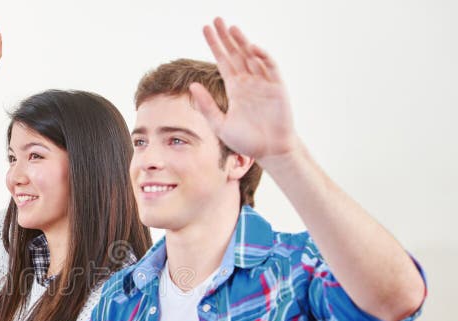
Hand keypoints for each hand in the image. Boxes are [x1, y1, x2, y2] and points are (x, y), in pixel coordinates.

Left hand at [190, 18, 299, 162]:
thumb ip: (207, 105)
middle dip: (226, 37)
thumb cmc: (246, 141)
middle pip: (236, 54)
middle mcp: (248, 82)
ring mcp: (263, 83)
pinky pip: (270, 68)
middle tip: (216, 20)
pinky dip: (261, 57)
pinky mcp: (277, 88)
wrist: (270, 151)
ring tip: (231, 28)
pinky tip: (250, 48)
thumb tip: (192, 85)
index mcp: (235, 89)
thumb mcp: (220, 124)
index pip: (223, 61)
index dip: (215, 45)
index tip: (206, 29)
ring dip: (242, 42)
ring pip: (251, 57)